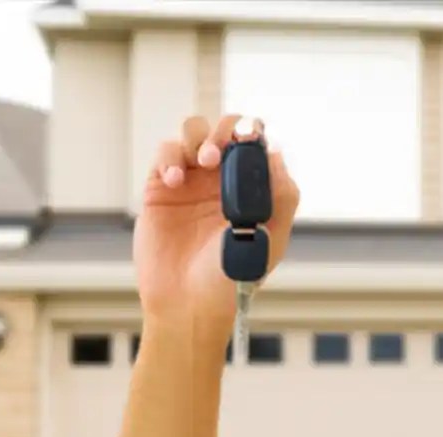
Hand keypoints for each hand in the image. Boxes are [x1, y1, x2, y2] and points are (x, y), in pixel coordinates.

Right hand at [133, 114, 299, 339]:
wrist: (189, 303)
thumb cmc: (233, 277)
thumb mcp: (270, 239)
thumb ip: (281, 197)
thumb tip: (277, 153)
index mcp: (254, 188)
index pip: (256, 142)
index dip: (253, 132)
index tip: (248, 140)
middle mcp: (224, 179)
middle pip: (225, 128)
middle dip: (224, 130)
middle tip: (219, 155)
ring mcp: (192, 181)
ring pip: (193, 132)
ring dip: (198, 138)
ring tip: (201, 164)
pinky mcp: (160, 187)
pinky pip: (165, 154)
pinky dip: (169, 157)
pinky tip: (173, 180)